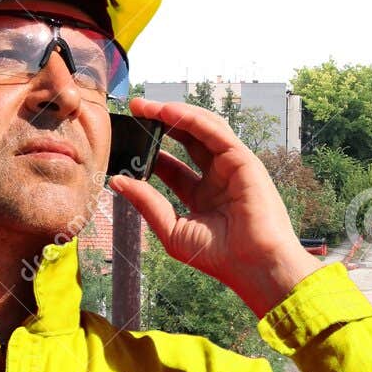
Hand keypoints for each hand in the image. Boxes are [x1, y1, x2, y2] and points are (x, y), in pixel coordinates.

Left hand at [108, 98, 322, 318]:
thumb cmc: (218, 256)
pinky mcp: (244, 160)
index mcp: (203, 196)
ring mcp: (232, 167)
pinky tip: (168, 112)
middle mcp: (218, 177)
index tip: (127, 141)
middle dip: (160, 123)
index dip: (150, 151)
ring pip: (202, 129)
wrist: (253, 265)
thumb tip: (118, 181)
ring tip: (146, 106)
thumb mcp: (172, 230)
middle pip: (187, 140)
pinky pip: (215, 131)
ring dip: (174, 113)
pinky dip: (191, 118)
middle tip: (135, 109)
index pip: (172, 166)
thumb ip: (147, 203)